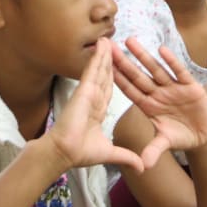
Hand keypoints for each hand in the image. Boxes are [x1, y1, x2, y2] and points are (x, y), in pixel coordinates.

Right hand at [44, 38, 145, 172]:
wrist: (65, 153)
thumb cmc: (80, 153)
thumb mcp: (110, 153)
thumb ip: (126, 156)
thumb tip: (142, 167)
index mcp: (98, 110)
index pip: (109, 90)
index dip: (115, 78)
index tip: (119, 67)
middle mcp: (94, 99)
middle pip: (105, 76)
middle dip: (111, 61)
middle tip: (115, 45)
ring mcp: (88, 93)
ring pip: (99, 70)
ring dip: (105, 54)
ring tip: (108, 38)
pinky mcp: (83, 90)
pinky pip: (93, 70)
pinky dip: (98, 57)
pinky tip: (102, 44)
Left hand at [111, 37, 206, 168]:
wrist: (204, 135)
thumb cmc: (181, 137)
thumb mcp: (166, 143)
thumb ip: (154, 151)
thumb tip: (143, 166)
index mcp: (149, 106)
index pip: (129, 90)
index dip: (117, 79)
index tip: (103, 67)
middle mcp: (158, 94)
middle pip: (138, 76)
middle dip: (124, 62)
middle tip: (109, 46)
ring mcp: (174, 88)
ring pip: (155, 70)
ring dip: (143, 56)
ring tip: (129, 41)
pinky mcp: (191, 86)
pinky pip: (179, 72)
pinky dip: (172, 62)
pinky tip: (162, 50)